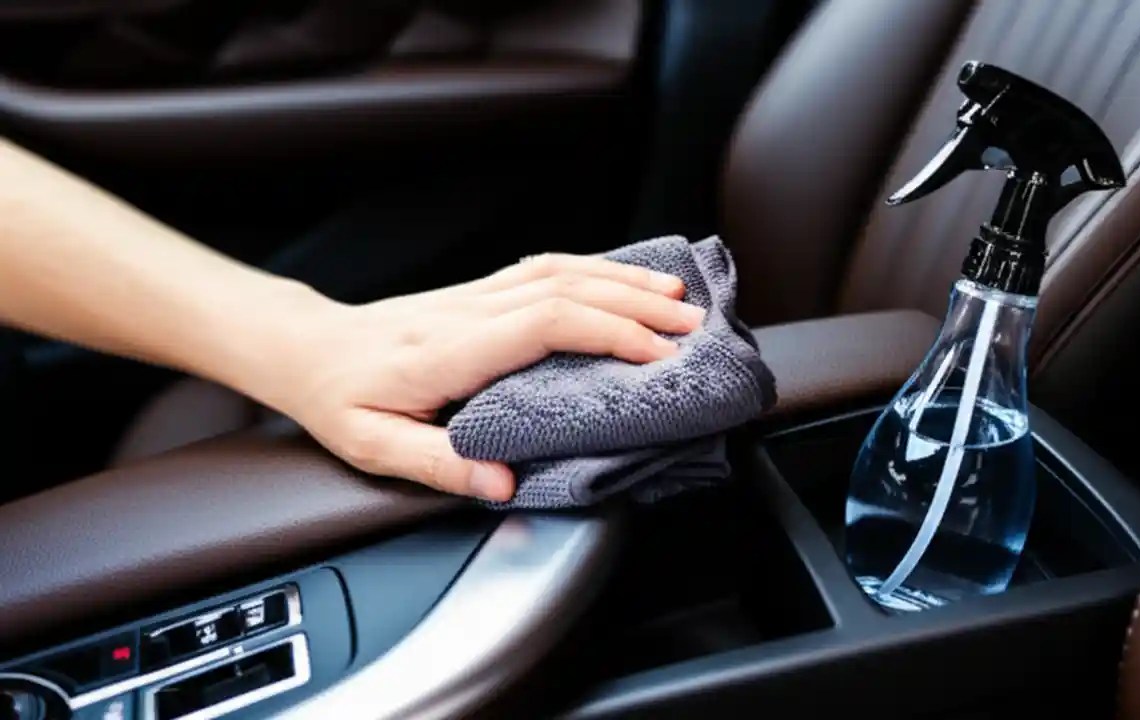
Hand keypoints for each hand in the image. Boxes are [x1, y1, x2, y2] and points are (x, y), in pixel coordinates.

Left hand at [249, 254, 704, 501]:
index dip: (607, 332)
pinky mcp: (480, 291)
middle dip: (637, 305)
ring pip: (561, 271)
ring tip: (675, 296)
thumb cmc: (339, 398)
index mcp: (451, 350)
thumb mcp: (373, 445)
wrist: (307, 346)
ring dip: (623, 280)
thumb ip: (438, 464)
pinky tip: (623, 278)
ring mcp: (476, 294)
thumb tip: (501, 482)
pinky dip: (594, 268)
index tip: (655, 356)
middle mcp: (470, 311)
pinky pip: (546, 269)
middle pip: (567, 289)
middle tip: (691, 327)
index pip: (544, 324)